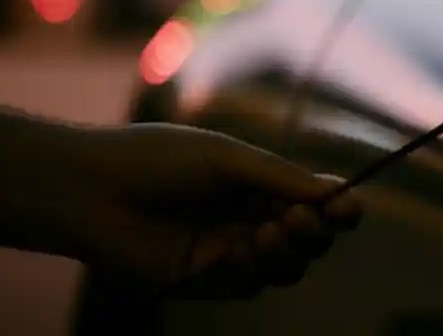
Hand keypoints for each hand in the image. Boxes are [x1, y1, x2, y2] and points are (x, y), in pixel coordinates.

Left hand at [73, 124, 359, 298]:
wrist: (92, 191)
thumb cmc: (156, 160)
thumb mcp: (227, 158)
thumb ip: (281, 178)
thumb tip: (336, 193)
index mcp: (255, 182)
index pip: (311, 199)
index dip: (336, 205)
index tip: (350, 206)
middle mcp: (247, 217)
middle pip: (309, 238)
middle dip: (317, 230)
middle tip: (305, 218)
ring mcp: (228, 251)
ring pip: (287, 265)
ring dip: (290, 250)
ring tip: (272, 230)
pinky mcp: (206, 281)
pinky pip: (252, 283)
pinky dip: (256, 266)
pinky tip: (241, 247)